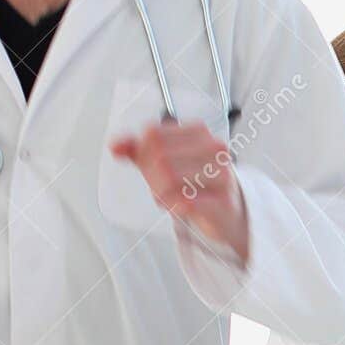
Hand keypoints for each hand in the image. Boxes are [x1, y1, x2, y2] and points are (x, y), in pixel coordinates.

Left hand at [110, 121, 248, 264]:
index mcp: (199, 131)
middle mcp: (214, 148)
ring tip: (166, 197)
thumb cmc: (197, 183)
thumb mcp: (167, 160)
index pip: (154, 134)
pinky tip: (176, 207)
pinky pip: (183, 200)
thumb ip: (138, 150)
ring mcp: (221, 174)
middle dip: (150, 175)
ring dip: (160, 192)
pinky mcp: (222, 201)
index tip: (147, 167)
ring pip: (169, 176)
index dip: (142, 152)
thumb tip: (115, 146)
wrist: (229, 212)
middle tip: (157, 187)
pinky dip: (172, 206)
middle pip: (160, 156)